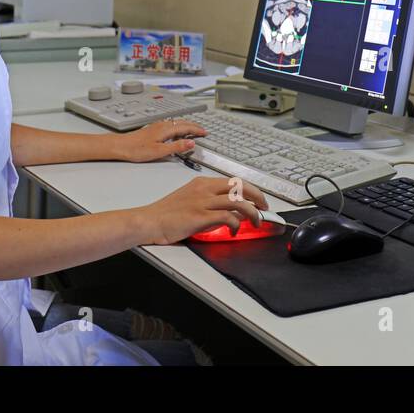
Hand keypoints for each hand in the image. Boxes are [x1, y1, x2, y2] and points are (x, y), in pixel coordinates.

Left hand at [117, 118, 206, 162]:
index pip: (186, 127)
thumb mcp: (160, 151)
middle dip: (194, 126)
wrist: (121, 146)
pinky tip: (176, 132)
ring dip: (186, 126)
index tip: (205, 132)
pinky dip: (178, 127)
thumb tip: (191, 143)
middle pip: (182, 123)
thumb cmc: (137, 149)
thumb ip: (177, 147)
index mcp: (166, 129)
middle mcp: (162, 125)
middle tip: (202, 131)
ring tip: (193, 130)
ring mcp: (157, 126)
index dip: (197, 130)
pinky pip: (170, 125)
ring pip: (176, 123)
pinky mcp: (153, 129)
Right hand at [139, 176, 268, 244]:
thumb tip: (227, 209)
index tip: (258, 198)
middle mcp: (204, 189)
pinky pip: (227, 217)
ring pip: (237, 201)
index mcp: (202, 183)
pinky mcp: (200, 216)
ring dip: (251, 212)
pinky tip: (234, 231)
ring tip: (255, 221)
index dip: (250, 189)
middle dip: (257, 196)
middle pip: (240, 186)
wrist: (149, 220)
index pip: (233, 181)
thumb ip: (208, 200)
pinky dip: (235, 224)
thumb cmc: (166, 213)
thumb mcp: (189, 198)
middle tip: (264, 207)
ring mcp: (202, 202)